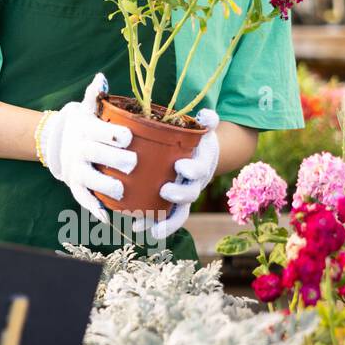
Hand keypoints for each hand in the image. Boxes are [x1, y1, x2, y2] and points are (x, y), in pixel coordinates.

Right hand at [38, 72, 137, 223]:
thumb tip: (101, 77)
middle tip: (133, 162)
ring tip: (122, 189)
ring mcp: (76, 169)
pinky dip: (94, 208)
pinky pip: (84, 199)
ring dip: (107, 185)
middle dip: (119, 160)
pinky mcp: (75, 186)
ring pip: (92, 179)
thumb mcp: (88, 108)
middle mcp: (79, 149)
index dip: (116, 135)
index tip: (128, 137)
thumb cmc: (85, 123)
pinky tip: (106, 216)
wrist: (59, 142)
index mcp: (86, 129)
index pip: (102, 131)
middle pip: (99, 155)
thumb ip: (95, 95)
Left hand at [133, 108, 219, 240]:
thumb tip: (207, 114)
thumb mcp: (202, 127)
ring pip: (178, 213)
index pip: (199, 169)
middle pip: (190, 194)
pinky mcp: (172, 205)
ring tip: (150, 230)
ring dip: (164, 222)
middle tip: (164, 191)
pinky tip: (136, 230)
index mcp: (200, 164)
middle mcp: (194, 184)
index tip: (180, 165)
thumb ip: (207, 119)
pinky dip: (152, 225)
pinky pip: (165, 219)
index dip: (192, 169)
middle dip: (179, 195)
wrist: (200, 156)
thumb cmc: (195, 139)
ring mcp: (183, 197)